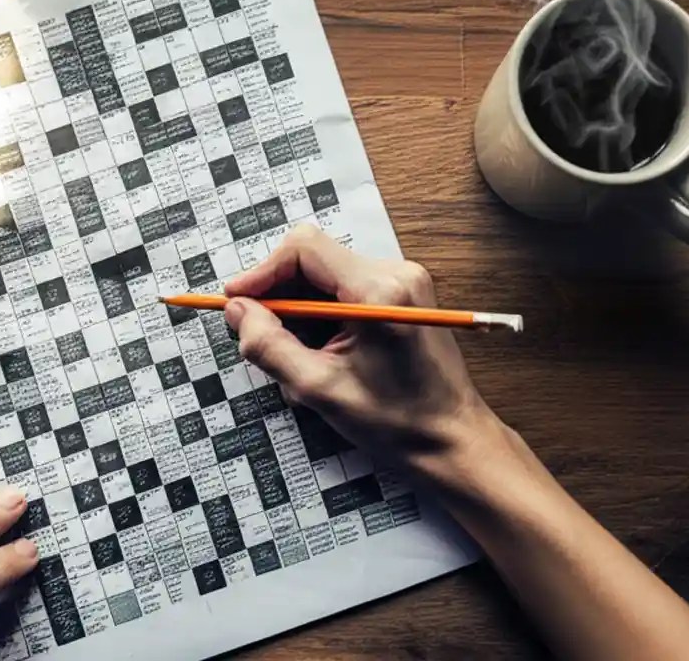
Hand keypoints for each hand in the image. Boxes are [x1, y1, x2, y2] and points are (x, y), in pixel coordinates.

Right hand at [224, 224, 500, 481]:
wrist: (453, 441)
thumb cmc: (397, 423)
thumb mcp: (318, 389)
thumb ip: (269, 345)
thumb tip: (237, 310)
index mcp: (378, 292)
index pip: (304, 248)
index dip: (261, 272)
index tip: (235, 301)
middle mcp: (396, 274)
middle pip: (313, 260)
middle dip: (279, 296)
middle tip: (259, 337)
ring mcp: (405, 282)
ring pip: (326, 276)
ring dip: (301, 311)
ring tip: (300, 360)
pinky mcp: (405, 295)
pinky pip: (346, 289)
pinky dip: (323, 316)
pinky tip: (325, 355)